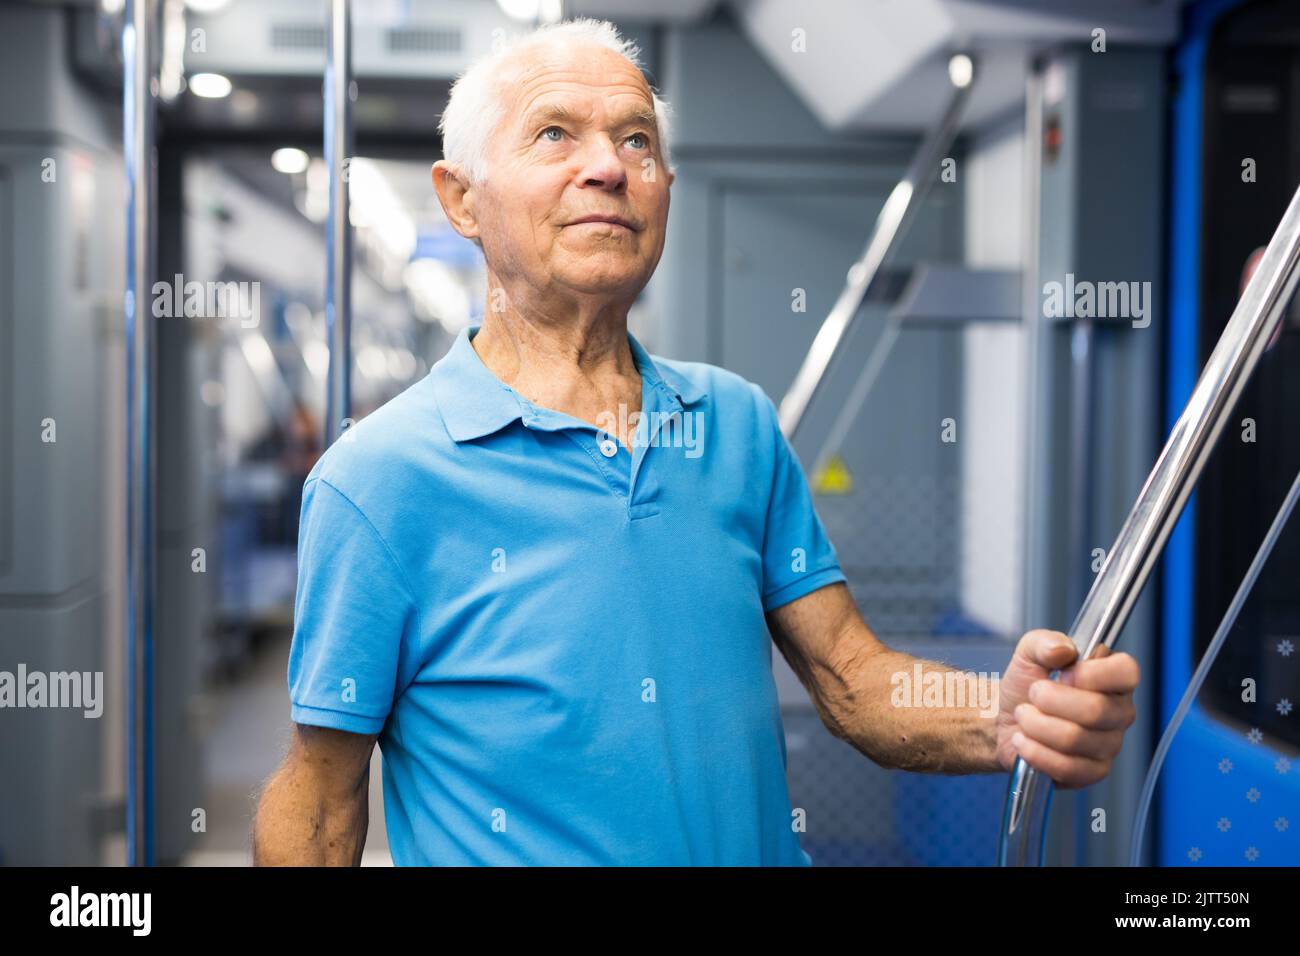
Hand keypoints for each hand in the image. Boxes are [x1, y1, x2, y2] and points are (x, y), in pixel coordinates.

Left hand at [995, 629, 1138, 787]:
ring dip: (1035, 725)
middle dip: (1050, 700)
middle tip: (1033, 694)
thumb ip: (1044, 642)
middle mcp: (1119, 712)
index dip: (1092, 673)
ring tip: (1024, 716)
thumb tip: (1063, 649)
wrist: (1004, 720)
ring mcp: (1109, 744)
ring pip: (1075, 739)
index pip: (1127, 672)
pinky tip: (1024, 741)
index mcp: (1113, 678)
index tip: (1063, 673)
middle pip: (1097, 710)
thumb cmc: (1025, 686)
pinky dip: (1035, 752)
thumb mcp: (1028, 654)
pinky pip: (1067, 767)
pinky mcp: (1092, 772)